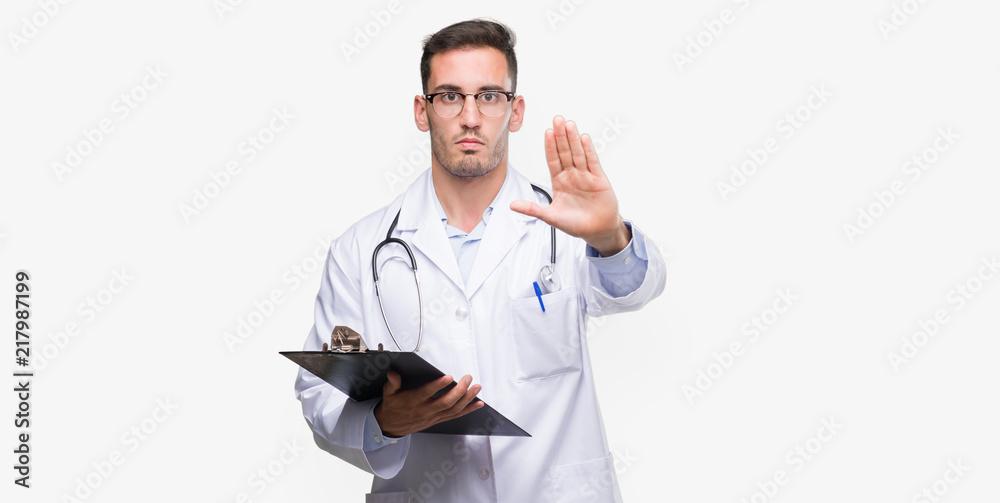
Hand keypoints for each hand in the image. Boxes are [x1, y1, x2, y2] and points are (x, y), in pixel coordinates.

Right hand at [373, 371, 483, 437]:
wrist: (391, 426)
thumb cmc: (392, 407)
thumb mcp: (388, 393)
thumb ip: (392, 383)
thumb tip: (393, 373)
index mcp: (413, 401)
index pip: (427, 393)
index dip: (438, 386)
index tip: (448, 377)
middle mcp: (425, 410)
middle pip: (446, 402)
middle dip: (460, 390)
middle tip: (468, 378)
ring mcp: (433, 416)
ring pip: (453, 409)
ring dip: (467, 399)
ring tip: (477, 388)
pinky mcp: (438, 419)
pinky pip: (455, 415)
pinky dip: (468, 410)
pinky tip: (478, 403)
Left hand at [510, 116, 630, 255]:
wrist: (598, 230)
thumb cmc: (576, 224)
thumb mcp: (551, 217)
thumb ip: (533, 209)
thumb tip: (512, 205)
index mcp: (559, 182)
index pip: (553, 160)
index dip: (550, 146)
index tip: (547, 132)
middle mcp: (572, 175)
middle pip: (565, 152)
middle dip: (561, 136)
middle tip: (557, 119)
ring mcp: (585, 176)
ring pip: (578, 153)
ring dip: (573, 139)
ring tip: (569, 124)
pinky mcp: (599, 179)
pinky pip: (593, 162)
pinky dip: (589, 150)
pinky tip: (584, 138)